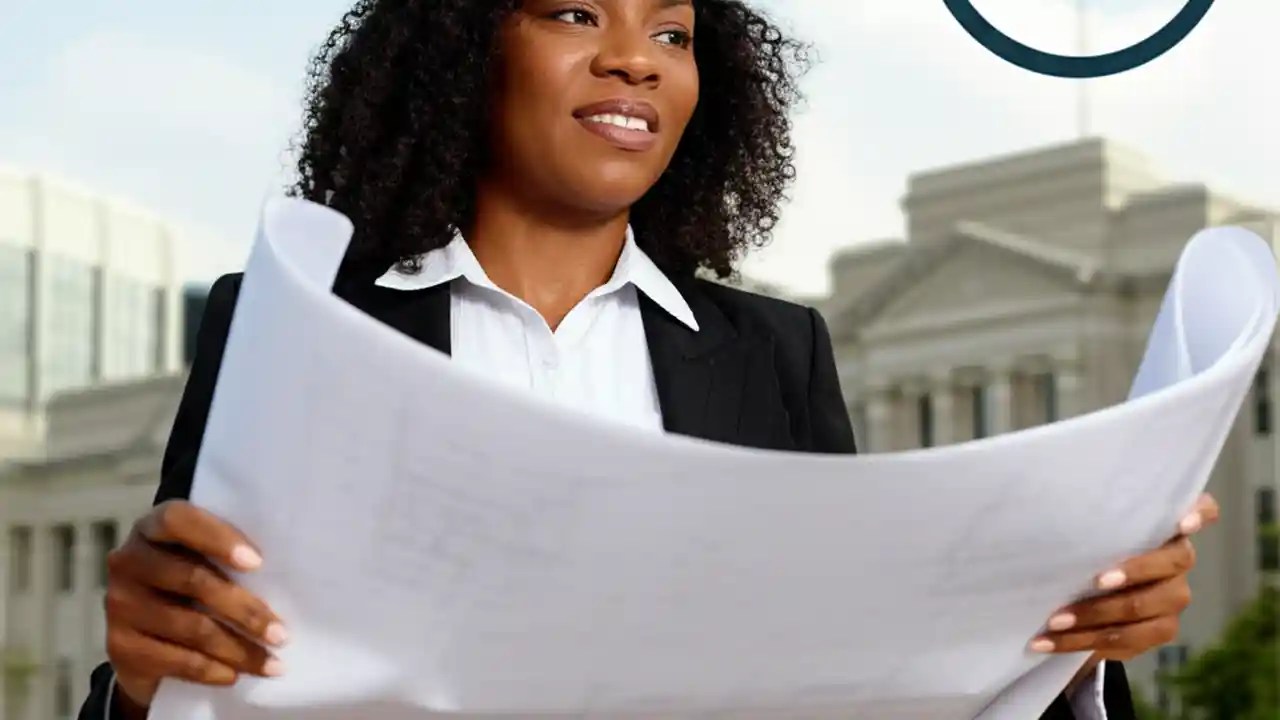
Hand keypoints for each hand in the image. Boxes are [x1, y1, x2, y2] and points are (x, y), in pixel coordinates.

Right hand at [105, 501, 287, 716]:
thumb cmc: (190, 585)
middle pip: (193, 580)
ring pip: (190, 626)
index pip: (178, 520)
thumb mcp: (203, 561)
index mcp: (152, 528)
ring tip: (272, 662)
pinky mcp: (120, 646)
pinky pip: (174, 659)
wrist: (143, 634)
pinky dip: (211, 670)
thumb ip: (227, 557)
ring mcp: (120, 604)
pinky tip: (235, 676)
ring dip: (238, 649)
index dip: (218, 538)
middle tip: (281, 634)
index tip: (257, 563)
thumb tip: (287, 576)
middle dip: (245, 610)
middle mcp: (129, 561)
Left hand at [1032, 494, 1219, 666]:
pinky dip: (1080, 641)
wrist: (1084, 596)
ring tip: (1054, 621)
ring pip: (1142, 606)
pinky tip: (1048, 642)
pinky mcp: (1160, 629)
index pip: (1202, 510)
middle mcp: (1177, 559)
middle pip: (1172, 561)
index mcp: (1164, 525)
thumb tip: (1040, 512)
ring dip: (1094, 614)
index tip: (1183, 523)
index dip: (1197, 514)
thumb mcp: (1084, 532)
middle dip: (1133, 571)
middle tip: (1096, 580)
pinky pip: (1125, 639)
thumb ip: (1086, 522)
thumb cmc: (1084, 549)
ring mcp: (1173, 596)